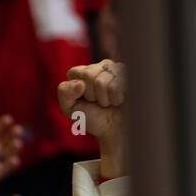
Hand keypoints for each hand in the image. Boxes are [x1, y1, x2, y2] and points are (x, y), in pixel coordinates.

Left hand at [57, 60, 126, 177]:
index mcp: (83, 73)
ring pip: (102, 80)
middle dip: (92, 95)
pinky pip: (116, 84)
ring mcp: (115, 68)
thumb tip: (80, 83)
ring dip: (105, 98)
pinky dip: (116, 98)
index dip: (78, 90)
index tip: (85, 100)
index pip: (74, 72)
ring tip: (109, 102)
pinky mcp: (130, 72)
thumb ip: (65, 93)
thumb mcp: (71, 108)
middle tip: (99, 102)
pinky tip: (119, 99)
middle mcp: (99, 67)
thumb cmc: (94, 118)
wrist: (117, 129)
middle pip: (88, 74)